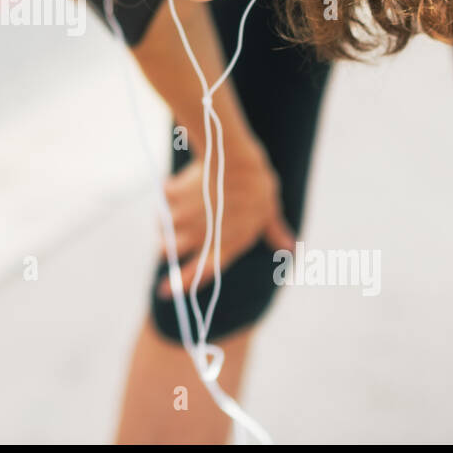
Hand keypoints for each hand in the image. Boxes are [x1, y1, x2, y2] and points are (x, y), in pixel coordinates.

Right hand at [156, 142, 292, 298]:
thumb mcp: (268, 212)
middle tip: (171, 236)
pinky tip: (182, 181)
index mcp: (221, 246)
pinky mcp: (172, 196)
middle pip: (167, 252)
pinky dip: (170, 191)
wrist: (234, 162)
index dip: (179, 284)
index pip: (197, 273)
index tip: (164, 291)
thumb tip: (291, 247)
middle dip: (166, 247)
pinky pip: (165, 196)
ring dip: (166, 218)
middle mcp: (197, 238)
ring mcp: (181, 218)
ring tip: (179, 205)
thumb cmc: (256, 188)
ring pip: (162, 225)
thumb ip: (273, 232)